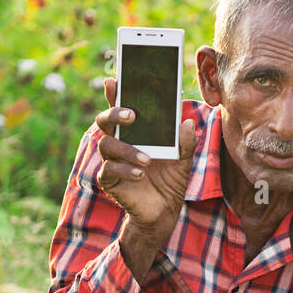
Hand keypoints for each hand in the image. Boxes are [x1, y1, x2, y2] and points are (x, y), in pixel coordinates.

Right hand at [95, 77, 197, 277]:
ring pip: (106, 144)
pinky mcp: (109, 180)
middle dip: (114, 112)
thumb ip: (186, 142)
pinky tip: (140, 174)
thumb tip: (187, 122)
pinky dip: (125, 169)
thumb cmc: (170, 181)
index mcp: (134, 132)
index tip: (113, 80)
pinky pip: (109, 169)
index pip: (121, 107)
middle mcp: (119, 142)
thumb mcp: (183, 160)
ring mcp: (112, 160)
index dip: (114, 92)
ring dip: (127, 149)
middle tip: (132, 115)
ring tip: (147, 160)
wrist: (164, 212)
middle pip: (104, 119)